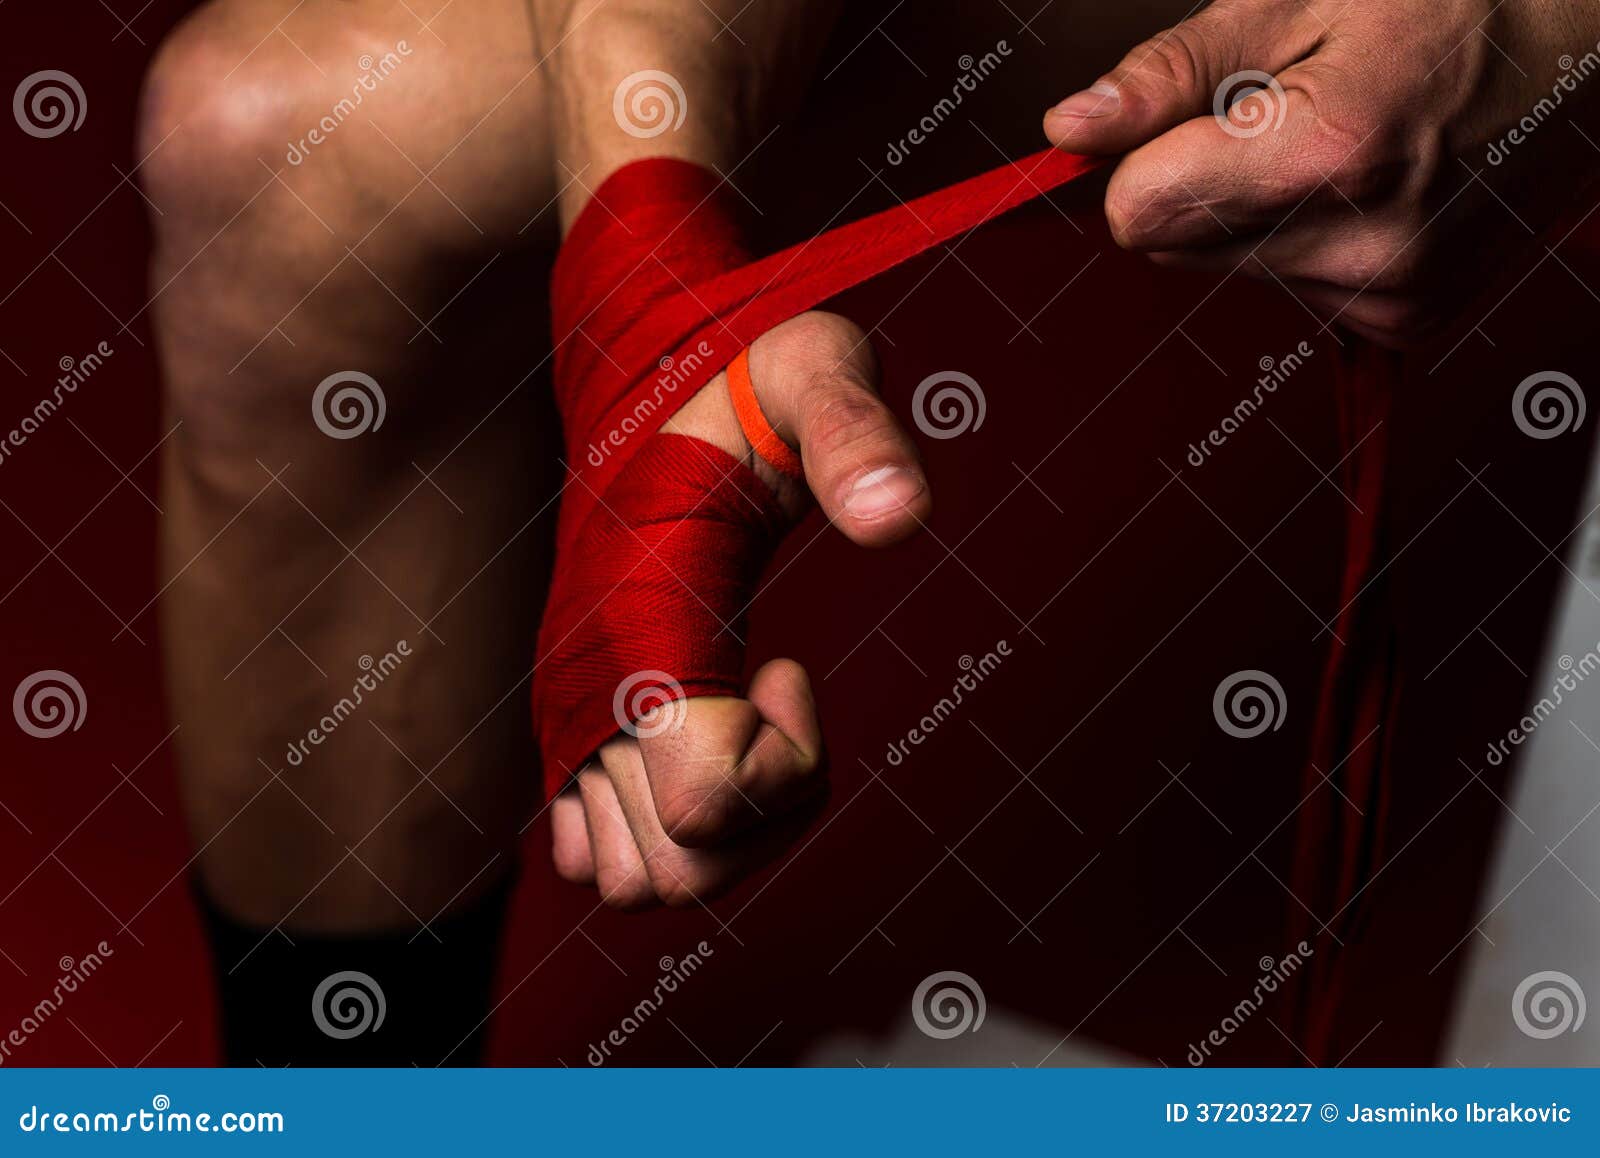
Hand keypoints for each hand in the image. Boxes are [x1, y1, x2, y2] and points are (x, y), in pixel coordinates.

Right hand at [550, 311, 931, 907]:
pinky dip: (663, 833)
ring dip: (718, 836)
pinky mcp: (571, 731)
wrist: (635, 373)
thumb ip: (855, 430)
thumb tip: (902, 518)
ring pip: (636, 884)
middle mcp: (587, 698)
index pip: (708, 806)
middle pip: (676, 876)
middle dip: (763, 817)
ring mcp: (571, 723)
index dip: (789, 768)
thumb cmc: (733, 371)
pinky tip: (704, 738)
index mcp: (641, 632)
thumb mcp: (811, 368)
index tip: (795, 663)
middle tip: (778, 699)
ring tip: (746, 724)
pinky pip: (596, 859)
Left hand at [1042, 0, 1599, 345]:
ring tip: (1347, 147)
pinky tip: (1374, 188)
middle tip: (1284, 117)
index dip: (1140, 162)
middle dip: (1201, 184)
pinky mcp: (1408, 320)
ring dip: (1260, 215)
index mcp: (1327, 149)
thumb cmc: (1447, 2)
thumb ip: (1172, 73)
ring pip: (1231, 272)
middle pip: (1176, 248)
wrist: (1581, 46)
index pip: (1135, 212)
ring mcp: (1392, 292)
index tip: (1182, 123)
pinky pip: (1294, 293)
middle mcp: (1364, 241)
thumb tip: (1075, 130)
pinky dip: (1312, 245)